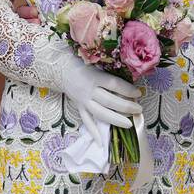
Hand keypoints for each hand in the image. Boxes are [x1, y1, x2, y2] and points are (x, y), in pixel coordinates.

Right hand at [10, 0, 143, 145]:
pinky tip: (103, 144)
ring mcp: (82, 99)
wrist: (53, 63)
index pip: (112, 85)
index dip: (127, 90)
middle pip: (109, 101)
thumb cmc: (75, 54)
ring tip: (130, 124)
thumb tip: (126, 49)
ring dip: (115, 119)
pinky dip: (94, 132)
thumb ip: (105, 53)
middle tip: (139, 110)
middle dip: (126, 106)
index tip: (139, 93)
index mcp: (91, 74)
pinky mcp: (78, 105)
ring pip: (100, 113)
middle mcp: (87, 89)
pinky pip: (86, 121)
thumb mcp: (89, 50)